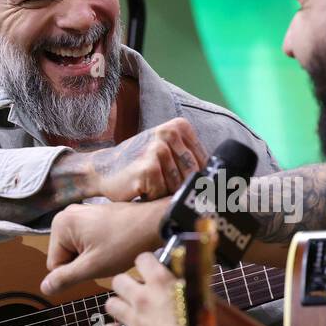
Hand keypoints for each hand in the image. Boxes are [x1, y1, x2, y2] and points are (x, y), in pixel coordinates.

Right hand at [40, 199, 165, 294]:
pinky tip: (113, 246)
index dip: (74, 272)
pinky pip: (86, 242)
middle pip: (65, 256)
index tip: (95, 265)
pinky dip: (98, 249)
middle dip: (83, 264)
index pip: (55, 264)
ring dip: (91, 258)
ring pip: (77, 251)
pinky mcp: (93, 216)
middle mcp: (66, 215)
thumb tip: (44, 288)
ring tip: (110, 252)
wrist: (153, 224)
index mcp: (60, 224)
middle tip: (104, 259)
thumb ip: (65, 278)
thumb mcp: (92, 267)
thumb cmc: (125, 243)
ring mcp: (80, 214)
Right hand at [87, 117, 207, 200]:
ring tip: (152, 188)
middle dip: (182, 190)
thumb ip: (190, 158)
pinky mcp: (148, 168)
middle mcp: (169, 134)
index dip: (201, 181)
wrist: (103, 168)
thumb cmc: (139, 163)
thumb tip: (222, 180)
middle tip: (168, 193)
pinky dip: (153, 198)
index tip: (199, 193)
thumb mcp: (166, 150)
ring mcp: (158, 150)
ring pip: (178, 186)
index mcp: (179, 126)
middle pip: (192, 175)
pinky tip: (142, 190)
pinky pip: (162, 194)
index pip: (203, 162)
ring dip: (166, 195)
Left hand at [100, 252, 206, 325]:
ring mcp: (135, 320)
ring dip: (119, 306)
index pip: (142, 259)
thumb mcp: (205, 296)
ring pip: (110, 304)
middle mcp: (144, 298)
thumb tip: (190, 275)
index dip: (146, 264)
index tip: (150, 269)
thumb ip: (192, 283)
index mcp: (162, 282)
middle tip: (137, 291)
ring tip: (128, 311)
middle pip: (119, 280)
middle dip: (127, 284)